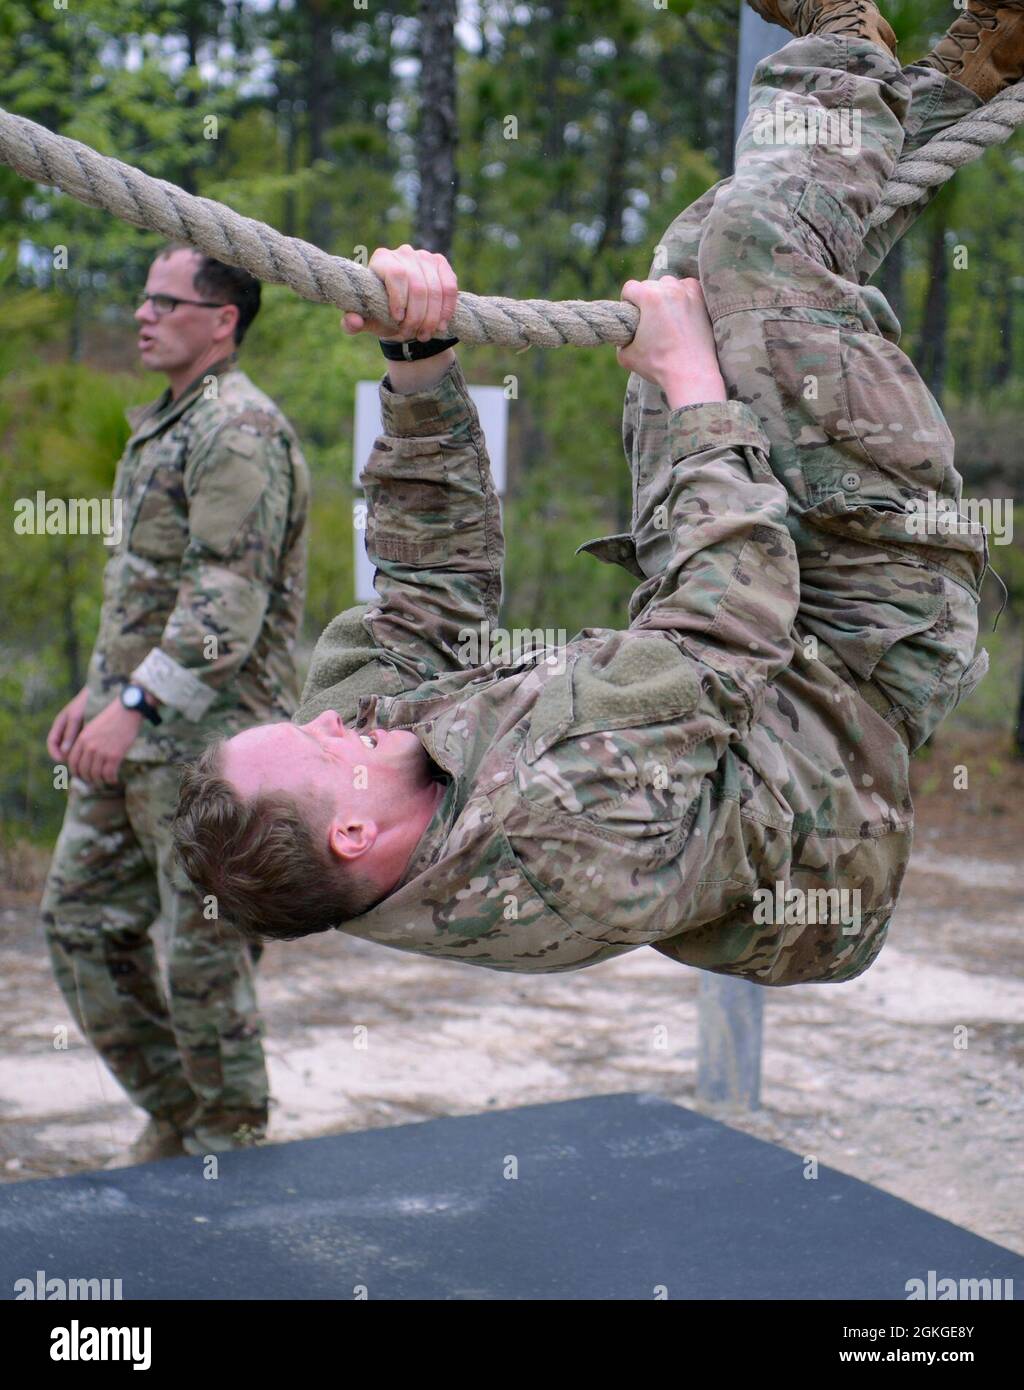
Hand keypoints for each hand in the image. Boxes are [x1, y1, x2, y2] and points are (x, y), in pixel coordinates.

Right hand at [46, 686, 89, 761]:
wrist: (103, 691)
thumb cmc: (87, 701)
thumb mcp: (76, 716)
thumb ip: (70, 733)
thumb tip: (64, 753)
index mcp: (60, 723)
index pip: (52, 742)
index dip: (54, 753)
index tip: (61, 760)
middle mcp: (67, 727)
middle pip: (62, 747)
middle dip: (66, 757)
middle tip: (75, 763)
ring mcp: (77, 729)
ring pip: (72, 747)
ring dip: (76, 756)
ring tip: (84, 761)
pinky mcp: (88, 731)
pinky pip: (83, 744)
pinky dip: (85, 750)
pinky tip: (93, 755)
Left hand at [67, 696, 141, 785]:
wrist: (127, 711)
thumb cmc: (112, 718)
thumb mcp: (92, 728)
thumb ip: (86, 742)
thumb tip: (86, 758)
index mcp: (82, 739)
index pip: (72, 762)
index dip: (76, 772)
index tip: (82, 775)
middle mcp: (89, 747)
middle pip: (83, 771)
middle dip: (87, 779)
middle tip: (93, 781)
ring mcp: (102, 752)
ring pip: (95, 775)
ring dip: (99, 781)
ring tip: (104, 781)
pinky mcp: (115, 755)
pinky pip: (109, 774)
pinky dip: (110, 779)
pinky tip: (113, 779)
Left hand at [342, 244, 457, 342]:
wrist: (404, 313)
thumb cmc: (381, 314)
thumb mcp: (366, 321)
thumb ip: (353, 323)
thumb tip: (353, 321)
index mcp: (381, 259)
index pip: (395, 274)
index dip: (399, 298)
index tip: (398, 319)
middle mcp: (403, 253)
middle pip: (417, 284)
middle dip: (417, 315)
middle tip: (414, 334)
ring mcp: (424, 256)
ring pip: (435, 288)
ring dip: (432, 316)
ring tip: (426, 334)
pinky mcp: (440, 264)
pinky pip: (449, 286)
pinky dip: (447, 308)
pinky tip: (441, 324)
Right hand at [617, 276, 726, 409]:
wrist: (691, 375)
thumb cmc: (658, 366)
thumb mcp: (626, 356)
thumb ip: (621, 340)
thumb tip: (623, 336)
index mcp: (650, 296)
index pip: (630, 287)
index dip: (626, 302)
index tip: (630, 316)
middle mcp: (670, 289)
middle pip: (650, 284)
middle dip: (645, 300)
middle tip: (648, 321)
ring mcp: (689, 293)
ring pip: (670, 284)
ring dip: (664, 295)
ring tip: (665, 317)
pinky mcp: (703, 301)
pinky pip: (689, 288)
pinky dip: (683, 296)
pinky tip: (681, 312)